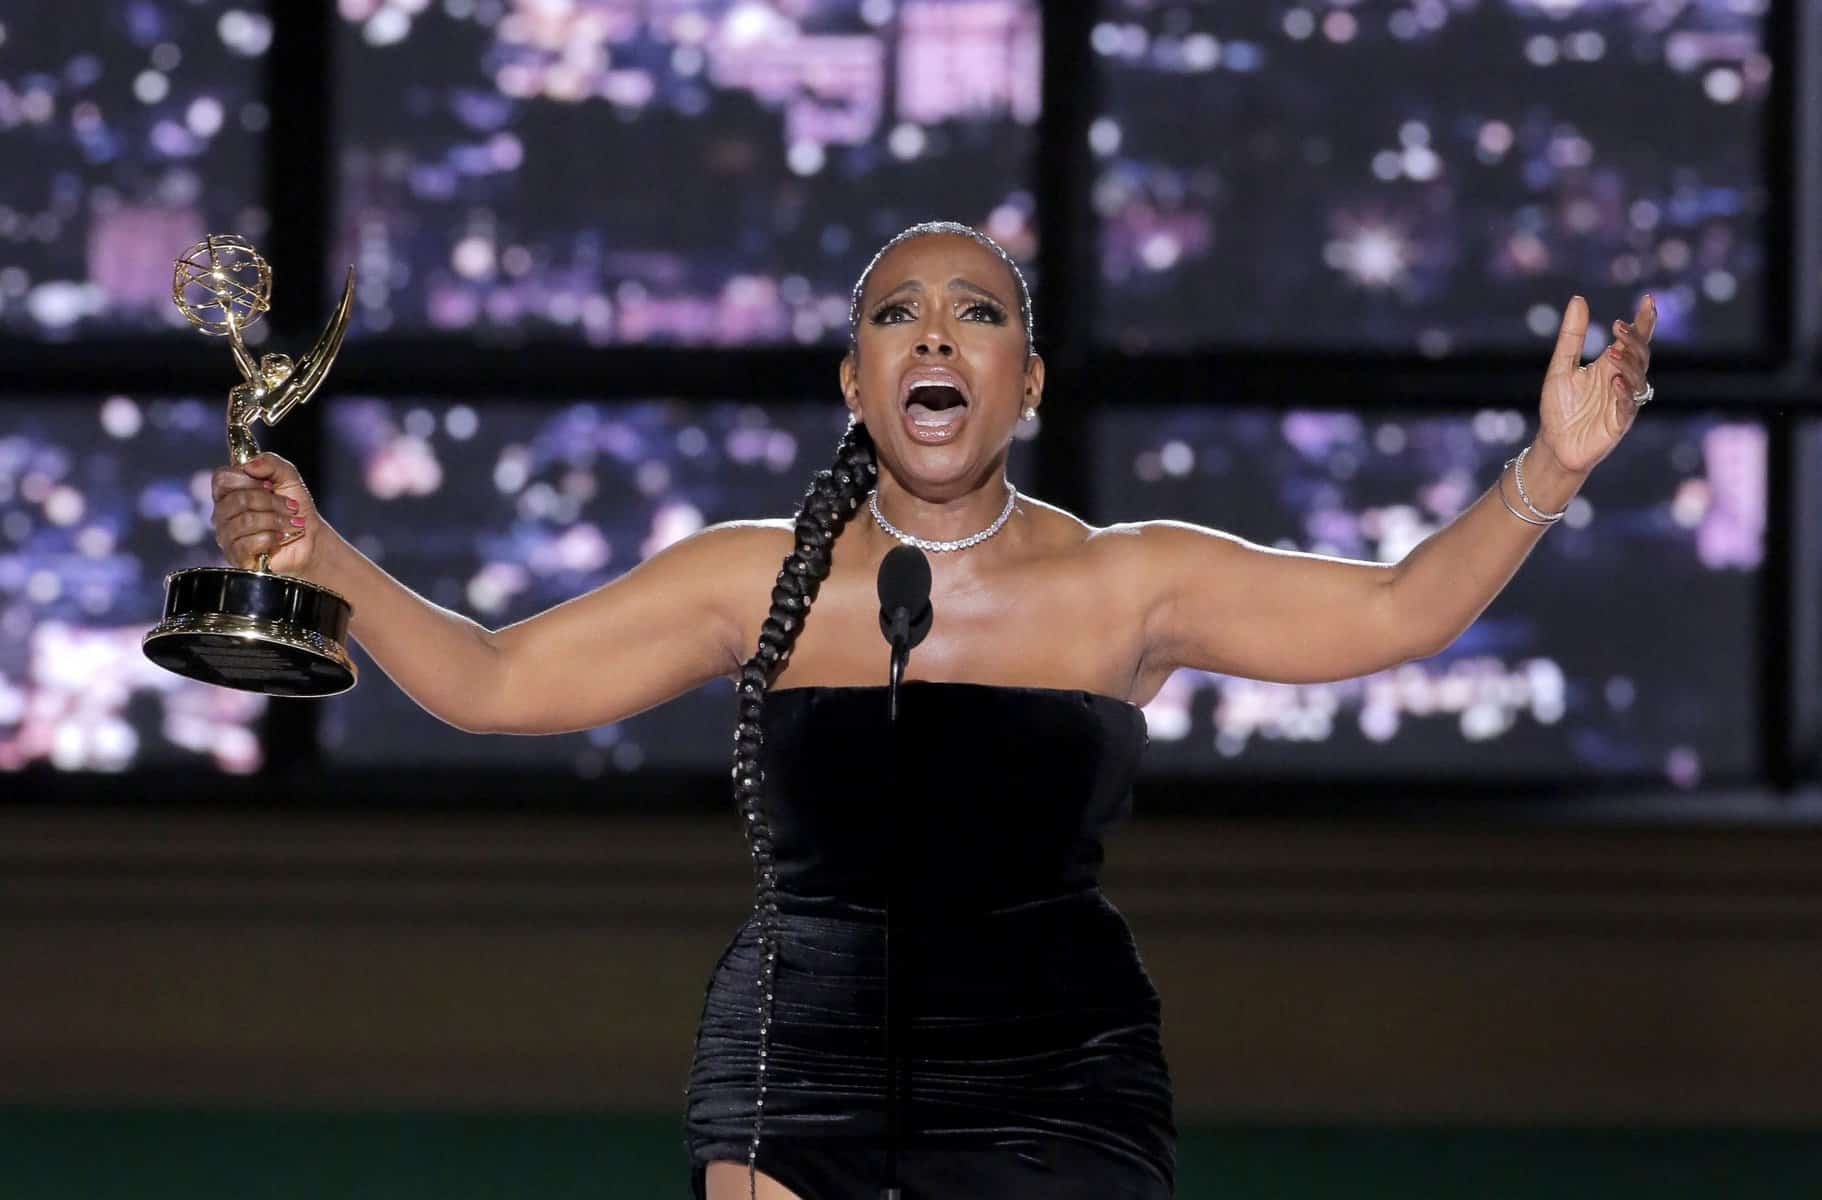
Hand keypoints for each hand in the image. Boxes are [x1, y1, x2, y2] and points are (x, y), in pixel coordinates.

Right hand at [210, 452, 320, 574]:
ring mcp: (226, 536)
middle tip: (291, 506)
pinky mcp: (235, 556)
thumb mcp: (289, 478)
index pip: (221, 478)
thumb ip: (271, 463)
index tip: (270, 485)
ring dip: (276, 520)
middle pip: (237, 500)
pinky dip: (272, 537)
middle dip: (272, 502)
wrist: (310, 540)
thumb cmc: (295, 508)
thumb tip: (250, 464)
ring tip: (292, 523)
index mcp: (228, 492)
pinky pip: (248, 543)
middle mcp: (221, 514)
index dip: (247, 480)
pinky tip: (281, 537)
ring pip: (245, 521)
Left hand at [1536, 292, 1655, 475]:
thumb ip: (1572, 336)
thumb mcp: (1561, 366)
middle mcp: (1622, 380)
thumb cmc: (1559, 407)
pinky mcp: (1619, 422)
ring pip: (1639, 377)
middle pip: (1641, 354)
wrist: (1554, 445)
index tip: (1647, 299)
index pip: (1634, 339)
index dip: (1644, 320)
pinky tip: (1615, 381)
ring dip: (1628, 363)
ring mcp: (1623, 401)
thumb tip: (1578, 299)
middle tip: (1617, 328)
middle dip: (1634, 340)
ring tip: (1612, 352)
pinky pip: (1629, 404)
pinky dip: (1624, 392)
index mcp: (1610, 365)